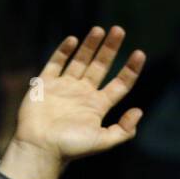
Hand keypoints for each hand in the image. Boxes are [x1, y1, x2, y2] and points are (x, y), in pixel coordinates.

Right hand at [0, 25, 144, 178]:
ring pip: (80, 61)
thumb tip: (139, 111)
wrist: (40, 148)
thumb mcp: (102, 141)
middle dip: (110, 49)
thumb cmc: (70, 147)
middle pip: (100, 66)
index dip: (130, 69)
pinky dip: (63, 51)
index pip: (119, 84)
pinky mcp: (45, 85)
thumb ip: (123, 130)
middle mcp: (82, 94)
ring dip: (90, 45)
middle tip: (119, 30)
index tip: (139, 53)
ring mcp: (64, 88)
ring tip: (99, 29)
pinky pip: (55, 64)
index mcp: (97, 106)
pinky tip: (73, 40)